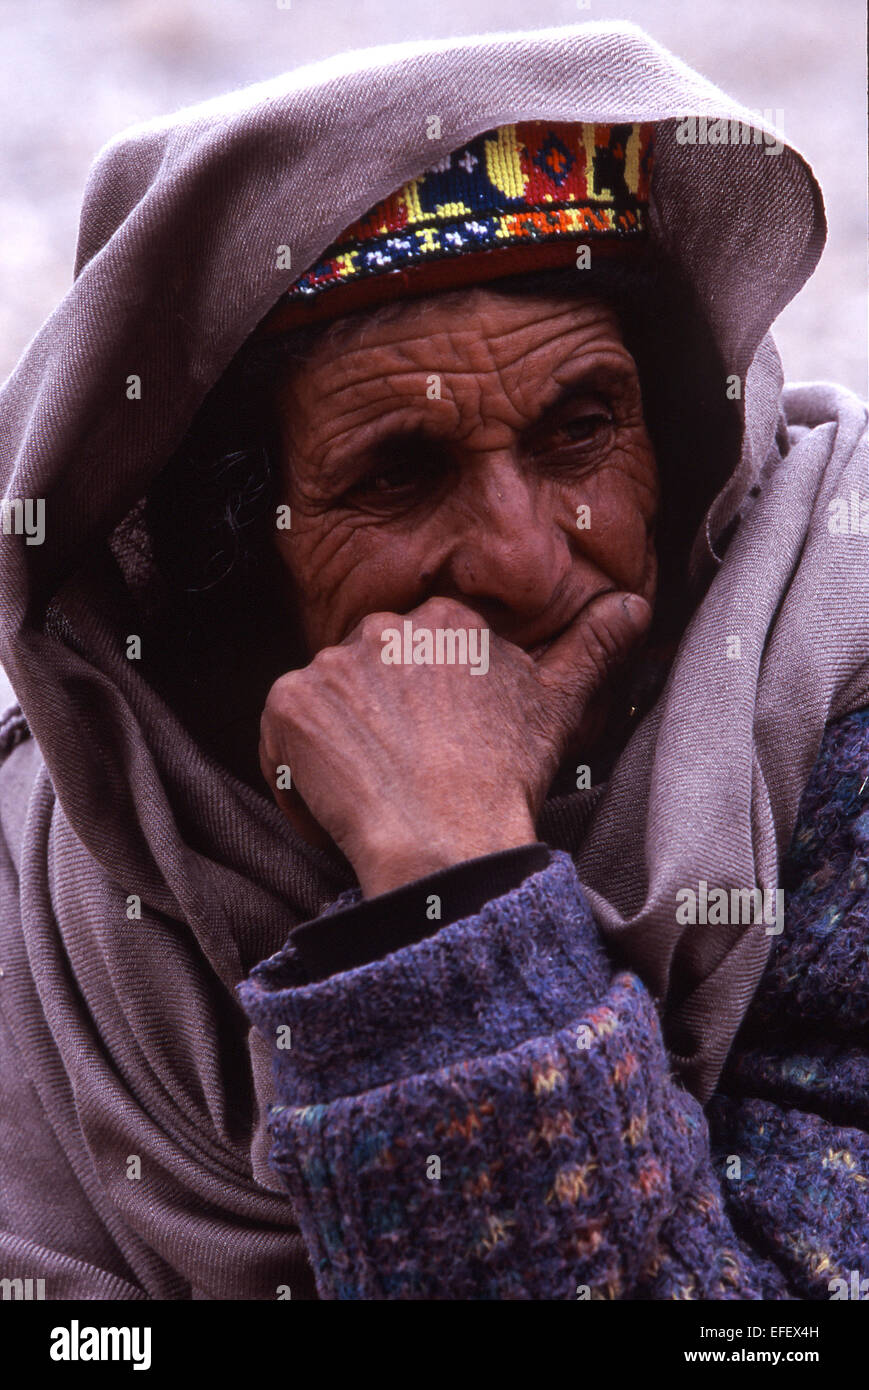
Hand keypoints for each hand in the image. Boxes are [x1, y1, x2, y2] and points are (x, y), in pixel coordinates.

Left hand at [259, 591, 650, 895]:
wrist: (448, 841)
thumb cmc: (504, 781)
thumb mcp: (558, 707)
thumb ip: (592, 647)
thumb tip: (633, 606)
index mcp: (444, 619)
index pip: (415, 658)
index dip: (423, 714)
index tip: (439, 754)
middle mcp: (381, 626)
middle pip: (367, 679)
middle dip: (381, 727)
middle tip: (410, 780)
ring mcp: (328, 663)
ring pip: (326, 711)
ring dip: (343, 753)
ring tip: (381, 796)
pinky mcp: (287, 704)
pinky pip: (284, 742)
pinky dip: (303, 778)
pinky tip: (344, 807)